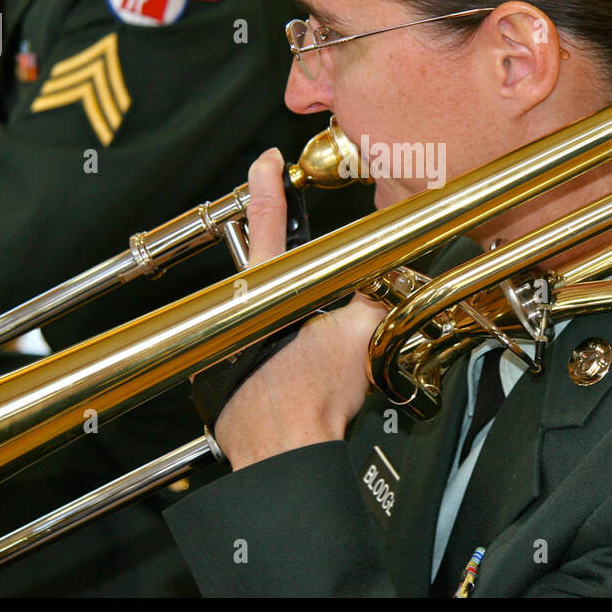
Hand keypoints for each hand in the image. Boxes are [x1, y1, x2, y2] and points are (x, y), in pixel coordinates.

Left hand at [212, 149, 387, 469]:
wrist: (287, 450)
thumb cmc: (315, 399)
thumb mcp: (360, 335)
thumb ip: (373, 299)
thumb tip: (389, 284)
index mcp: (269, 291)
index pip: (267, 221)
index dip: (269, 185)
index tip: (267, 161)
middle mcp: (238, 312)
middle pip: (266, 273)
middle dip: (295, 280)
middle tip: (316, 300)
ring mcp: (225, 346)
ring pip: (260, 316)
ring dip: (288, 326)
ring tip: (308, 356)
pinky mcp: (222, 378)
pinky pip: (251, 352)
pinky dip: (275, 358)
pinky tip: (295, 376)